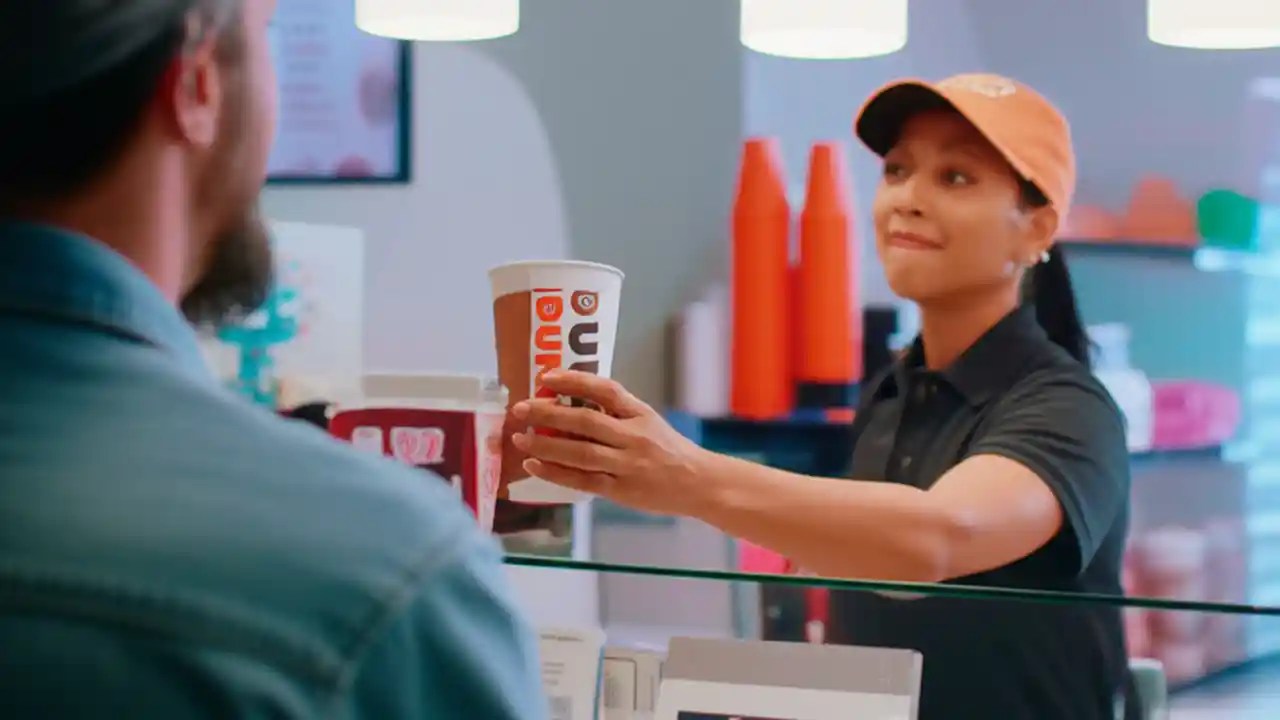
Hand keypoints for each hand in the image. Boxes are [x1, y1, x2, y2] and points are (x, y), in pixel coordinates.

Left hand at [510, 370, 711, 516]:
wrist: (699, 483)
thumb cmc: (669, 450)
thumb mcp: (649, 421)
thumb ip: (617, 414)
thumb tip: (569, 404)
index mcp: (641, 413)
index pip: (605, 390)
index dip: (574, 380)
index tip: (546, 376)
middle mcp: (634, 436)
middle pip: (585, 421)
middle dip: (548, 413)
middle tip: (521, 408)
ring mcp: (627, 464)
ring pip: (580, 452)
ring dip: (545, 444)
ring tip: (520, 437)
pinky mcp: (621, 490)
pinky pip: (582, 480)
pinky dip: (555, 473)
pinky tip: (534, 465)